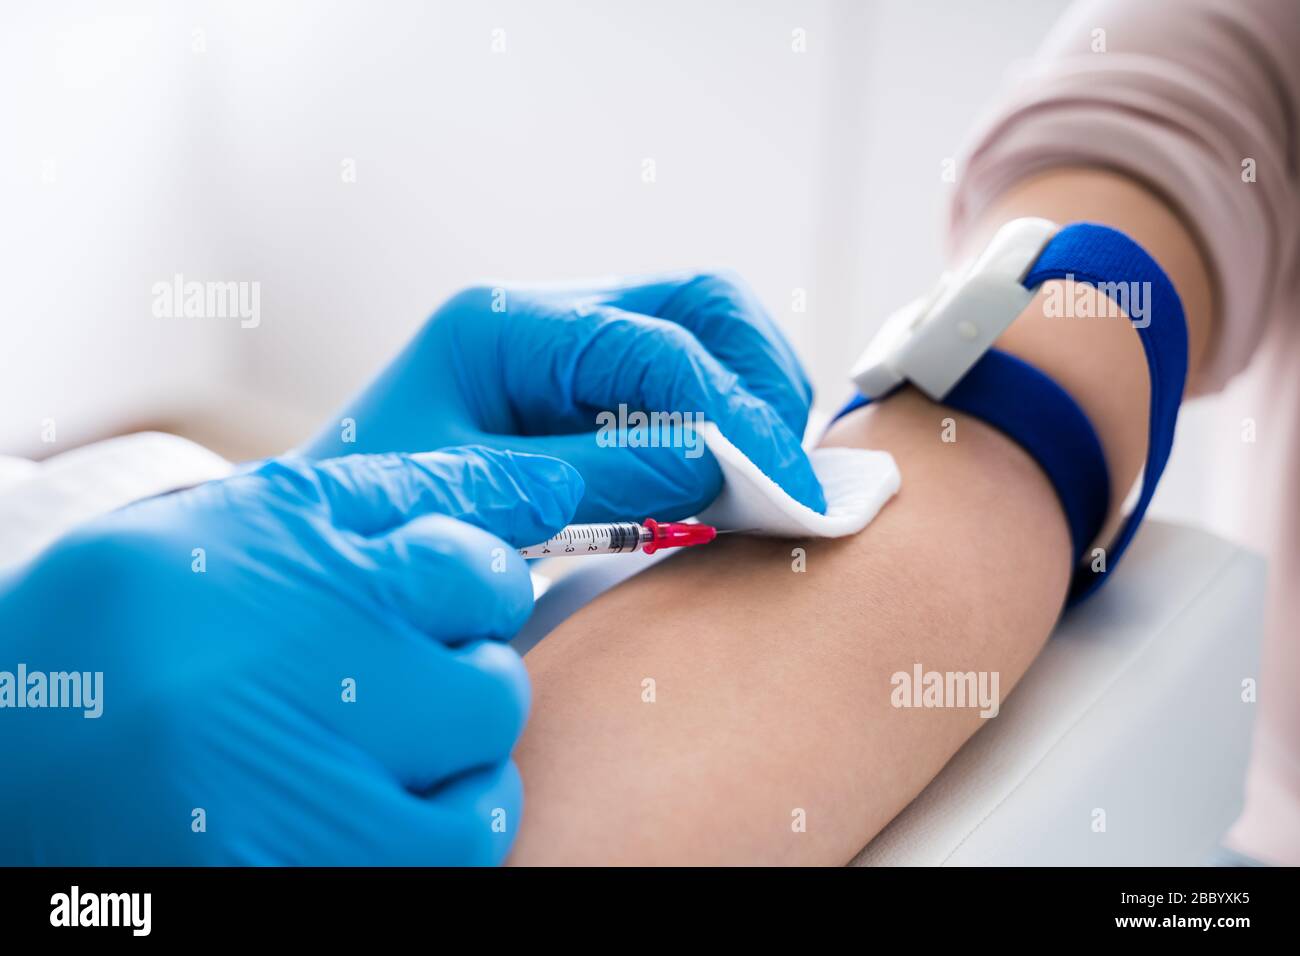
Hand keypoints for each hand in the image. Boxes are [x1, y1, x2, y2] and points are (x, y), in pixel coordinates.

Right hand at [0, 446, 580, 863]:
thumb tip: (547, 486)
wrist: (4, 747)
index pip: (482, 574)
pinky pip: (448, 860)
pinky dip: (434, 831)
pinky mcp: (308, 877)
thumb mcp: (245, 514)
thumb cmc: (127, 616)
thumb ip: (397, 493)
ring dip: (456, 763)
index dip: (472, 586)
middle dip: (464, 678)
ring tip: (377, 743)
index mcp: (316, 580)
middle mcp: (323, 689)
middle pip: (492, 686)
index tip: (440, 598)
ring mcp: (318, 800)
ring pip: (484, 784)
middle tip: (394, 679)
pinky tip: (373, 803)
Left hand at [301, 273, 825, 518]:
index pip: (656, 347)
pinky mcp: (590, 383)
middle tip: (788, 476)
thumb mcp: (479, 499)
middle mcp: (546, 314)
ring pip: (708, 329)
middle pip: (700, 303)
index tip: (785, 490)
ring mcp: (571, 342)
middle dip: (760, 382)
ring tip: (768, 477)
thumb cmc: (374, 516)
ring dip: (753, 394)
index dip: (734, 417)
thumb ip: (597, 478)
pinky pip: (687, 374)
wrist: (331, 534)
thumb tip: (716, 466)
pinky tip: (733, 472)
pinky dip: (728, 415)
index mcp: (503, 325)